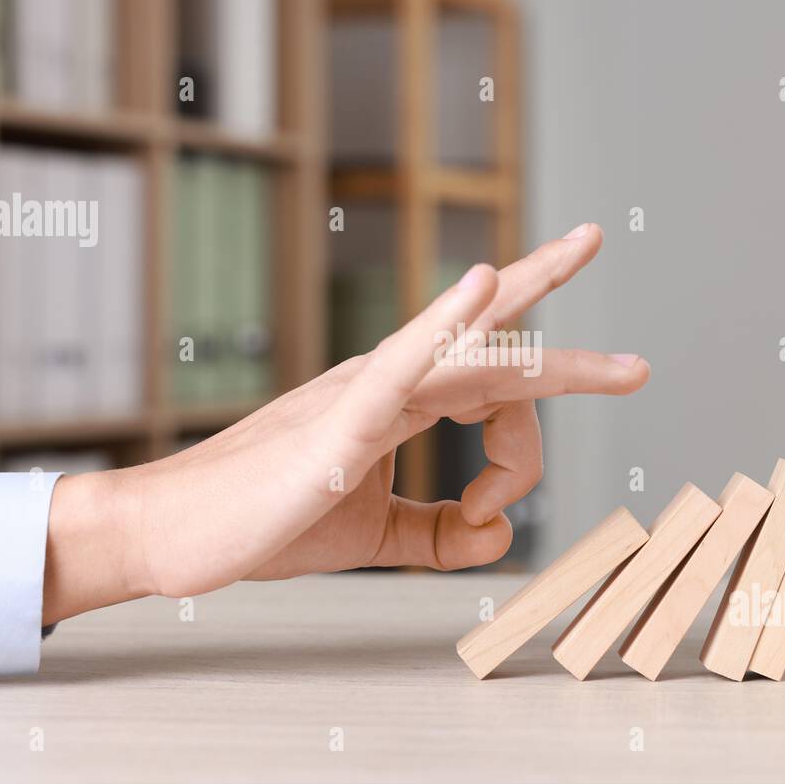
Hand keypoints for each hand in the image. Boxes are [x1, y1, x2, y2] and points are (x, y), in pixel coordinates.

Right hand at [42, 223, 648, 623]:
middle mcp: (389, 379)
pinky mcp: (336, 424)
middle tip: (610, 285)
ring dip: (534, 299)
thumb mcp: (376, 532)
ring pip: (467, 347)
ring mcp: (363, 393)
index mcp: (399, 399)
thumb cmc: (265, 518)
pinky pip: (398, 368)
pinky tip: (482, 284)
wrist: (175, 532)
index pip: (496, 393)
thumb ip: (440, 532)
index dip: (523, 456)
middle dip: (559, 311)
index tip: (493, 511)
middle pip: (493, 338)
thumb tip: (503, 536)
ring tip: (584, 247)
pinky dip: (443, 324)